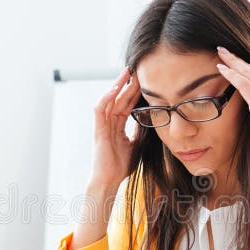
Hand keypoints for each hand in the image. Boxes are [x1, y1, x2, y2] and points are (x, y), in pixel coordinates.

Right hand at [90, 66, 140, 187]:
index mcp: (118, 126)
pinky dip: (105, 99)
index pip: (127, 104)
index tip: (144, 79)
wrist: (110, 181)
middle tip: (137, 68)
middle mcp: (109, 123)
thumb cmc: (121, 166)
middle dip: (127, 84)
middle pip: (119, 99)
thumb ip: (140, 130)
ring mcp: (103, 126)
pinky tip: (114, 89)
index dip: (134, 92)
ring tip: (125, 73)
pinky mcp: (98, 131)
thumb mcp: (137, 144)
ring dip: (117, 86)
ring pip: (109, 100)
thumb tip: (151, 117)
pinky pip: (99, 111)